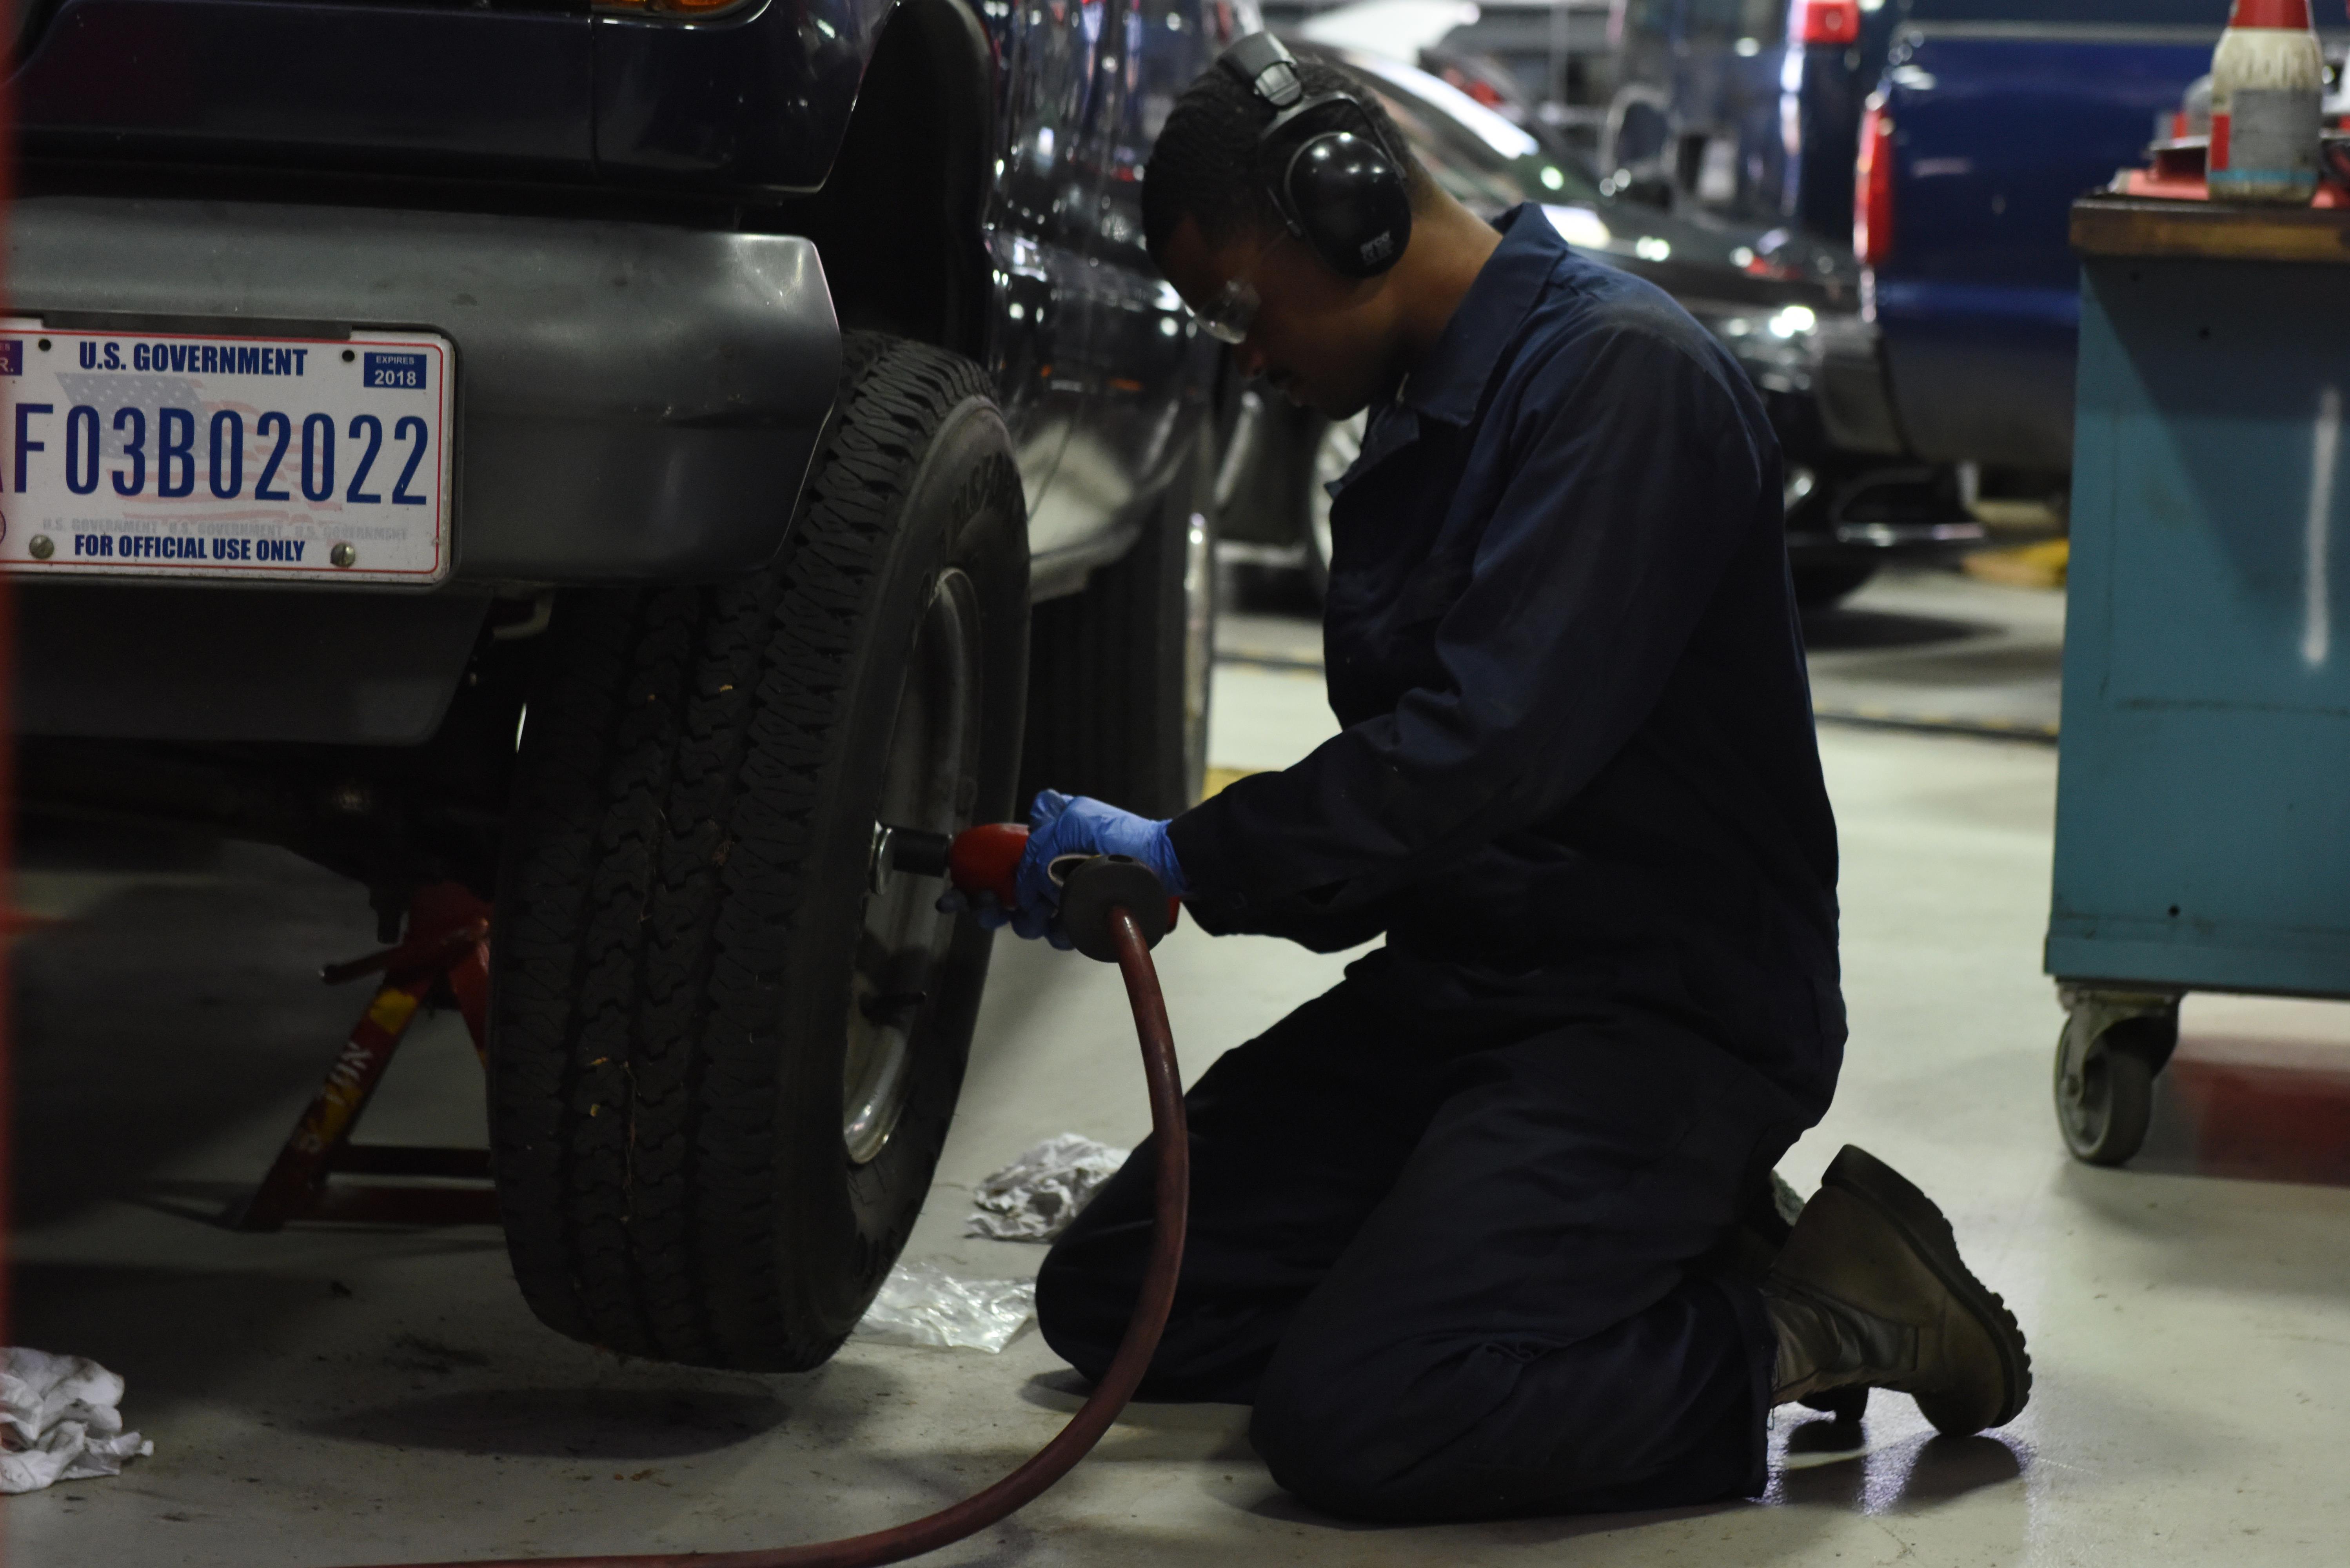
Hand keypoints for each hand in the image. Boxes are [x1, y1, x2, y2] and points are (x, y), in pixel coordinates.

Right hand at [936, 792, 1186, 947]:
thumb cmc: (1118, 835)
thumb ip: (1033, 847)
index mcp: (1044, 847)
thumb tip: (1018, 881)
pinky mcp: (1085, 921)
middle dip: (996, 907)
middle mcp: (1052, 875)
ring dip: (1031, 922)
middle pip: (1007, 900)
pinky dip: (1059, 933)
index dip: (972, 884)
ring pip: (1031, 922)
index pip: (997, 868)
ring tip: (1045, 914)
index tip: (955, 898)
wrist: (1161, 863)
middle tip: (995, 907)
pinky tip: (1065, 927)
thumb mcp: (1069, 822)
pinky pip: (1060, 936)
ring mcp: (1068, 899)